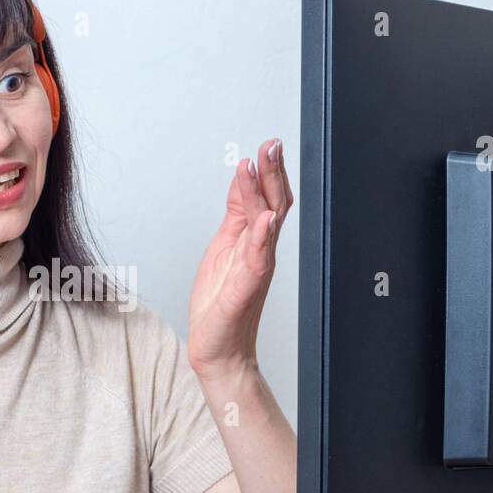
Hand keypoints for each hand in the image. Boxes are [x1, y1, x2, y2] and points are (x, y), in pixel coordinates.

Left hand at [188, 138, 292, 380]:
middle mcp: (260, 251)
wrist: (219, 347)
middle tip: (271, 144)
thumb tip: (242, 181)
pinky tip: (264, 218)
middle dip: (272, 172)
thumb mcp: (223, 246)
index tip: (266, 145)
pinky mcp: (247, 286)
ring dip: (264, 193)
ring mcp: (256, 268)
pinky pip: (258, 258)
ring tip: (259, 165)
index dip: (267, 171)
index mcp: (253, 240)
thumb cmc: (221, 303)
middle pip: (273, 204)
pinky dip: (262, 237)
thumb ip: (236, 215)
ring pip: (267, 223)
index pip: (266, 198)